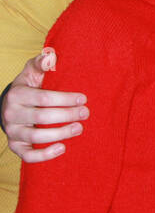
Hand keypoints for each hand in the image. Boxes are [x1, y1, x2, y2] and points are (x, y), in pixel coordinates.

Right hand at [2, 48, 86, 162]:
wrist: (9, 107)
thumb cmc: (27, 88)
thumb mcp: (31, 73)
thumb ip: (41, 64)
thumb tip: (51, 56)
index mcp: (17, 94)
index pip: (43, 98)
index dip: (65, 99)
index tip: (83, 99)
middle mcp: (12, 113)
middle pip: (42, 117)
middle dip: (67, 115)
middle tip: (86, 113)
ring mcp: (12, 131)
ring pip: (36, 137)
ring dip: (60, 134)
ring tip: (79, 128)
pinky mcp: (15, 146)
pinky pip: (28, 155)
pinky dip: (44, 155)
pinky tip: (62, 148)